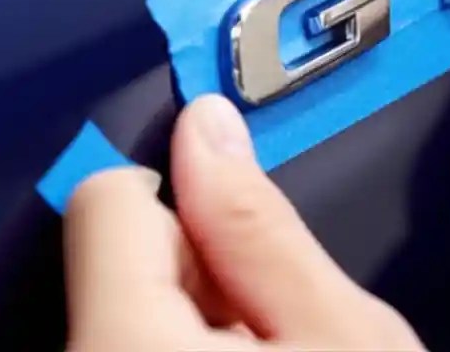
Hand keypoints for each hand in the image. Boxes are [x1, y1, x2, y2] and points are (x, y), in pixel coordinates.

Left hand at [63, 95, 423, 350]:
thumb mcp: (342, 333)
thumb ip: (260, 226)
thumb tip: (206, 121)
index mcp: (122, 342)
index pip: (106, 197)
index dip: (188, 199)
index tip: (244, 241)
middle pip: (114, 258)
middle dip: (197, 266)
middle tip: (275, 323)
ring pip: (123, 310)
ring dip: (191, 315)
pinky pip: (126, 345)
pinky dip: (173, 345)